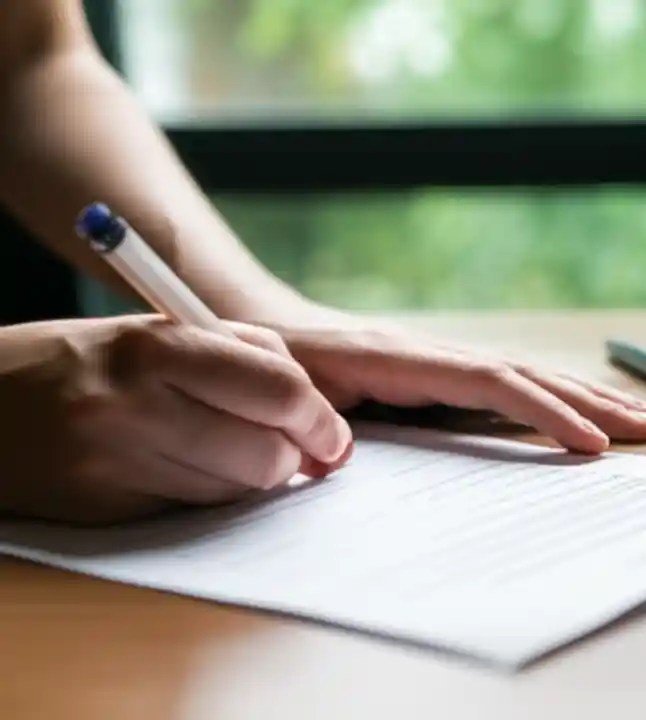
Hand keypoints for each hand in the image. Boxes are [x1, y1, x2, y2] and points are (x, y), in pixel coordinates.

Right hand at [0, 316, 351, 524]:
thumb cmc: (86, 362)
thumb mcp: (159, 332)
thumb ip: (247, 358)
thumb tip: (321, 417)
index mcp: (158, 346)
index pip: (279, 390)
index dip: (321, 420)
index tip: (332, 436)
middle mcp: (136, 404)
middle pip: (267, 452)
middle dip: (292, 457)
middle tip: (288, 450)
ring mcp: (116, 461)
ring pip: (238, 491)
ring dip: (251, 478)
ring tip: (223, 450)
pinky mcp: (105, 507)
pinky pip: (196, 511)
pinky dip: (208, 494)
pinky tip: (182, 468)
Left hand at [266, 314, 645, 453]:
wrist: (261, 333)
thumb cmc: (270, 371)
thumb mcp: (280, 394)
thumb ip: (310, 423)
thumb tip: (342, 453)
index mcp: (398, 359)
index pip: (488, 381)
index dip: (542, 410)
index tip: (588, 442)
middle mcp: (432, 354)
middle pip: (526, 373)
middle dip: (590, 401)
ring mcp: (443, 360)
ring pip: (528, 375)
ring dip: (586, 396)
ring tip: (640, 418)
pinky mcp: (444, 374)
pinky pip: (511, 385)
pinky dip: (556, 397)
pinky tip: (584, 410)